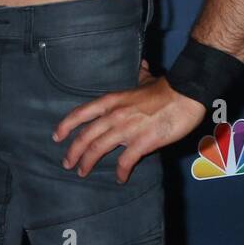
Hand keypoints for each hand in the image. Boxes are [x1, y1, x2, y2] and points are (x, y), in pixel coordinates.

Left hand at [54, 72, 207, 183]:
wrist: (186, 94)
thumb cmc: (166, 87)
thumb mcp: (145, 79)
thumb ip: (139, 75)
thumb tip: (141, 65)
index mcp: (111, 101)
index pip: (80, 114)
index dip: (65, 126)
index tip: (57, 137)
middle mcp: (113, 115)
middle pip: (84, 136)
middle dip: (72, 152)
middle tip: (67, 163)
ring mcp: (127, 129)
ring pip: (97, 149)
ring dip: (87, 162)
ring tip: (82, 172)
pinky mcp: (143, 142)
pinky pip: (126, 161)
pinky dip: (120, 172)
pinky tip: (120, 179)